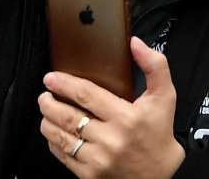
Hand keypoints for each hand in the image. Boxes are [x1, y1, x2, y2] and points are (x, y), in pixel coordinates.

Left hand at [39, 38, 186, 178]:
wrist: (159, 174)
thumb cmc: (159, 132)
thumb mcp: (164, 96)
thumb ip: (155, 66)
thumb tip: (136, 43)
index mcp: (126, 117)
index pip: (87, 95)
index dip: (65, 84)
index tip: (52, 78)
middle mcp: (110, 139)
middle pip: (69, 116)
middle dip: (50, 103)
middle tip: (44, 94)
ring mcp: (98, 159)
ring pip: (62, 137)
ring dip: (47, 121)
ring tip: (45, 111)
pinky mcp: (89, 174)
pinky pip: (63, 156)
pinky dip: (53, 142)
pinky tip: (53, 132)